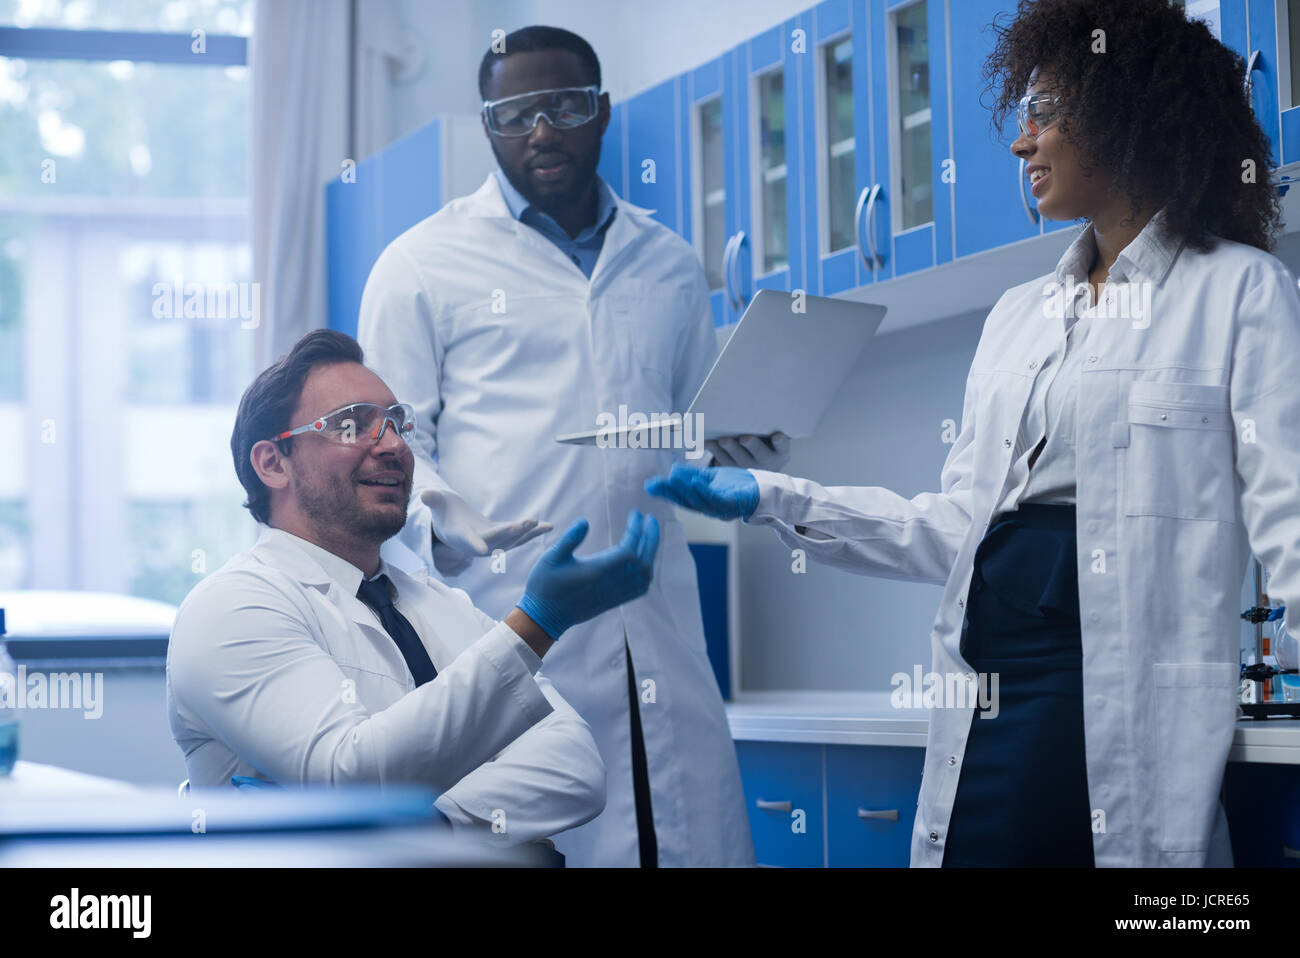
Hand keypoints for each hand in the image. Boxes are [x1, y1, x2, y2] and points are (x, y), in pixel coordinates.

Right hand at [422, 488, 552, 576]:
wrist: (454, 525)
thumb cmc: (444, 510)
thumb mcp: (438, 503)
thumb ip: (434, 500)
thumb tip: (425, 494)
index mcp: (462, 537)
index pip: (468, 542)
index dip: (475, 545)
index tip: (483, 550)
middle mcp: (479, 544)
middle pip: (495, 540)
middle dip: (509, 533)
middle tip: (523, 524)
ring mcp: (493, 543)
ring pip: (512, 540)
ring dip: (526, 533)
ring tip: (541, 524)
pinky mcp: (503, 538)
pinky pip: (520, 537)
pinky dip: (534, 532)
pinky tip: (549, 526)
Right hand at [515, 511, 659, 639]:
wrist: (544, 617)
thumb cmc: (545, 585)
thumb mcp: (551, 557)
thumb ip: (569, 539)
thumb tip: (585, 521)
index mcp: (597, 571)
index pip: (629, 550)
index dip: (636, 530)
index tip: (635, 514)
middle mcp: (610, 584)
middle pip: (643, 560)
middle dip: (650, 538)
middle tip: (650, 519)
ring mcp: (614, 595)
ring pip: (645, 574)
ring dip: (651, 553)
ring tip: (648, 535)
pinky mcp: (614, 601)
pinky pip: (640, 588)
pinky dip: (647, 571)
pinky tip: (644, 559)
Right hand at [644, 463, 758, 519]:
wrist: (763, 488)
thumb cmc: (738, 483)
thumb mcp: (711, 477)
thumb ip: (692, 476)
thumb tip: (672, 472)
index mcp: (703, 502)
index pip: (681, 498)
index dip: (665, 492)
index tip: (650, 485)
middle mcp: (710, 509)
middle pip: (686, 502)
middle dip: (670, 492)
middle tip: (655, 483)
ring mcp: (721, 509)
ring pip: (699, 502)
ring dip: (684, 490)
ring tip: (672, 480)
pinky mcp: (733, 505)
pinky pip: (716, 499)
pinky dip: (704, 491)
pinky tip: (695, 481)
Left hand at [706, 432, 790, 469]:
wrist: (760, 464)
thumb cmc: (766, 441)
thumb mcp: (771, 435)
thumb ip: (767, 424)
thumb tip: (755, 397)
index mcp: (779, 452)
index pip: (782, 447)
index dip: (780, 442)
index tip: (777, 436)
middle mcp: (766, 462)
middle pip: (760, 455)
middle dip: (752, 446)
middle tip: (745, 438)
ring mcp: (750, 469)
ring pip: (740, 460)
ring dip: (730, 449)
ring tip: (723, 440)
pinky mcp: (734, 471)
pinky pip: (724, 462)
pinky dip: (716, 451)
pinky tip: (709, 442)